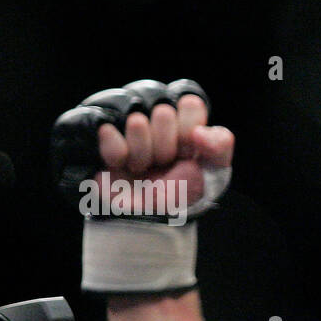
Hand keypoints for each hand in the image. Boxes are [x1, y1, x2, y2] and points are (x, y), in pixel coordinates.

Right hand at [52, 79, 236, 293]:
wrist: (147, 218)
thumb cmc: (181, 193)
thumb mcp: (214, 172)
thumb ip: (221, 145)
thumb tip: (198, 131)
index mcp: (182, 118)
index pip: (189, 102)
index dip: (189, 131)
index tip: (188, 152)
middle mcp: (154, 115)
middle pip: (163, 110)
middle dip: (166, 146)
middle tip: (162, 162)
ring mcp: (125, 123)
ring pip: (135, 118)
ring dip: (143, 151)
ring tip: (142, 166)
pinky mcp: (100, 134)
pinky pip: (107, 129)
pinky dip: (118, 153)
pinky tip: (121, 164)